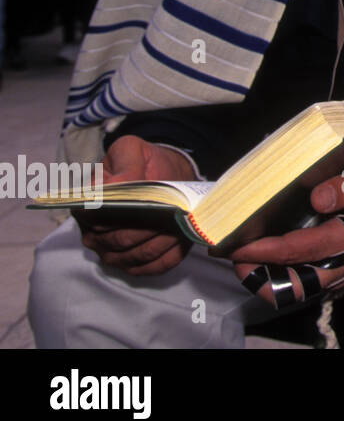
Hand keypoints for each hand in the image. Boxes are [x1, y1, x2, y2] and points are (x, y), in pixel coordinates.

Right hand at [75, 136, 197, 275]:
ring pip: (134, 257)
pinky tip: (179, 243)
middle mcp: (94, 233)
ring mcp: (112, 251)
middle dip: (147, 229)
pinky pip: (149, 269)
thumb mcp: (133, 151)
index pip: (97, 219)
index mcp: (88, 205)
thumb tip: (122, 184)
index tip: (148, 205)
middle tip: (172, 217)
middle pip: (118, 240)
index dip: (122, 215)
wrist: (162, 176)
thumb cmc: (145, 164)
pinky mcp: (133, 263)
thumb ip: (126, 165)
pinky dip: (165, 258)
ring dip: (159, 244)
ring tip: (179, 227)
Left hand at [227, 164, 343, 308]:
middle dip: (261, 274)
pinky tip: (268, 260)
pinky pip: (308, 283)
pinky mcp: (342, 272)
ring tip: (245, 261)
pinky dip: (284, 276)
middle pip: (296, 282)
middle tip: (234, 258)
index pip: (302, 249)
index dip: (267, 249)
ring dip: (270, 279)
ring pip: (300, 288)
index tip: (239, 244)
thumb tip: (317, 197)